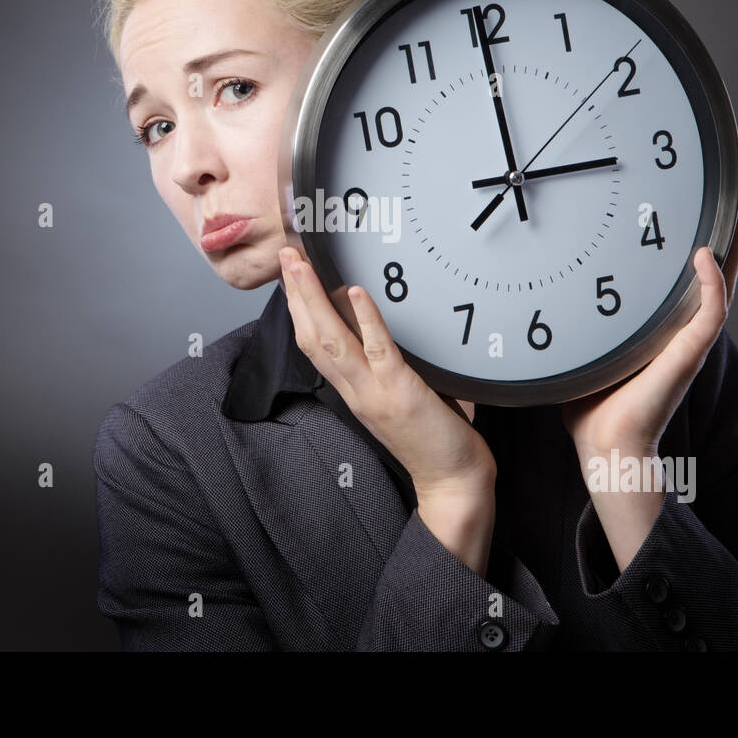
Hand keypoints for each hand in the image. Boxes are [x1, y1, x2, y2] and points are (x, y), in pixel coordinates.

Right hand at [278, 246, 494, 498]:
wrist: (452, 483)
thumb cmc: (434, 440)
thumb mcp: (404, 396)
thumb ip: (395, 365)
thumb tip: (403, 327)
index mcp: (353, 391)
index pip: (314, 345)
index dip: (298, 308)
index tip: (291, 276)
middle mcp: (355, 391)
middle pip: (312, 336)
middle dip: (295, 293)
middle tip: (285, 254)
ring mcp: (374, 392)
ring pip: (332, 340)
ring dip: (313, 298)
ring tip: (301, 264)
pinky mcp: (400, 392)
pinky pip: (378, 350)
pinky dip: (365, 318)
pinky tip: (354, 291)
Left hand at [564, 209, 737, 573]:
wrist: (603, 444)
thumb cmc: (591, 405)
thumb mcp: (582, 348)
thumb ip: (578, 321)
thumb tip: (545, 288)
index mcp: (657, 332)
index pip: (682, 283)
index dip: (692, 252)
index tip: (692, 215)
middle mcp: (677, 334)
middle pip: (710, 280)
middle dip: (721, 241)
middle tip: (726, 205)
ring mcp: (686, 344)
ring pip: (719, 291)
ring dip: (729, 254)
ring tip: (733, 219)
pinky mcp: (686, 357)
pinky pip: (709, 316)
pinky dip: (713, 286)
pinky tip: (706, 257)